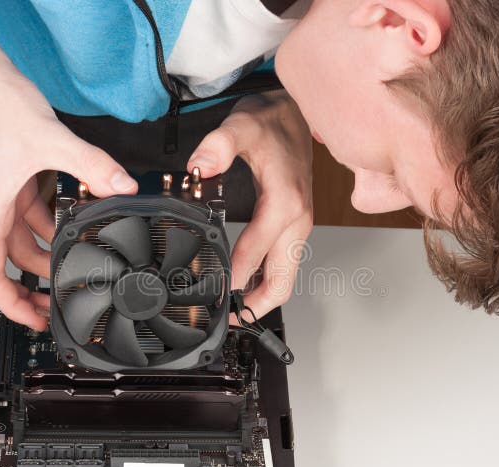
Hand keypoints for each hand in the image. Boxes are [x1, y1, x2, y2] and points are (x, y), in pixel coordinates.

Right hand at [0, 63, 137, 329]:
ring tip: (70, 273)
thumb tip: (123, 187)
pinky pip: (28, 217)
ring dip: (42, 260)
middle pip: (5, 266)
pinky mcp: (8, 181)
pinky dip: (47, 228)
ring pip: (18, 242)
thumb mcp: (49, 140)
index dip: (11, 305)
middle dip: (31, 290)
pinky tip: (72, 230)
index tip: (34, 320)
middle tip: (59, 306)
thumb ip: (91, 166)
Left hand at [188, 91, 313, 319]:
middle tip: (224, 319)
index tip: (212, 297)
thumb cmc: (271, 123)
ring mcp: (298, 227)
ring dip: (260, 299)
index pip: (256, 255)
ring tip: (229, 311)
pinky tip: (242, 285)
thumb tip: (200, 166)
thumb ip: (219, 145)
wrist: (295, 114)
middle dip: (253, 306)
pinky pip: (283, 265)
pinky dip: (264, 282)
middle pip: (281, 282)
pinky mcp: (295, 227)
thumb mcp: (242, 126)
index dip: (233, 280)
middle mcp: (297, 222)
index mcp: (284, 204)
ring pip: (284, 278)